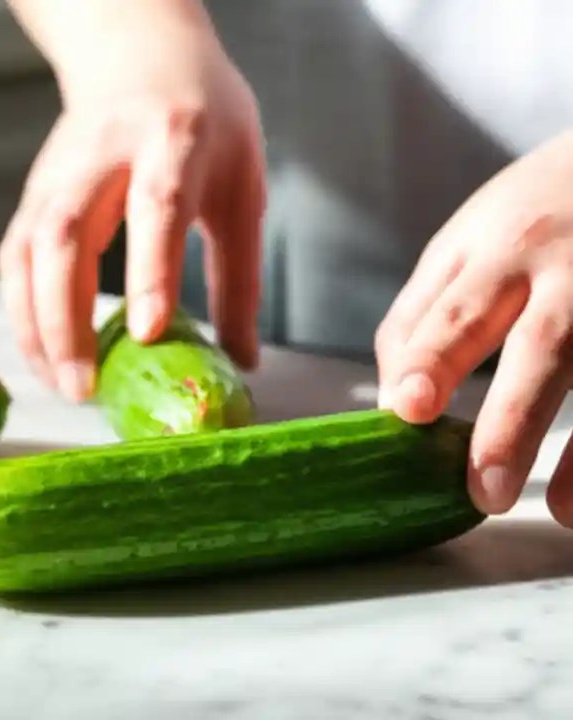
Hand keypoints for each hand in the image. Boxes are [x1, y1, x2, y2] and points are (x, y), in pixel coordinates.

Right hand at [0, 0, 266, 401]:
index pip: (156, 208)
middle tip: (84, 386)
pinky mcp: (33, 195)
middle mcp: (103, 154)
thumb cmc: (201, 119)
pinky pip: (15, 261)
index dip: (149, 272)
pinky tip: (42, 356)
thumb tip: (241, 360)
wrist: (136, 54)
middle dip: (67, 319)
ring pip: (27, 253)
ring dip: (35, 326)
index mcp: (173, 140)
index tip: (147, 332)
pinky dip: (21, 313)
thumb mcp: (241, 186)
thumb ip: (239, 275)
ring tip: (60, 385)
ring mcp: (58, 174)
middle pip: (67, 237)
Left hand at [376, 130, 572, 525]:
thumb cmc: (540, 213)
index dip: (430, 363)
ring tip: (556, 511)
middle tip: (482, 488)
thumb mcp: (470, 239)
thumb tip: (392, 400)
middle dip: (511, 421)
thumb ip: (424, 314)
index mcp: (501, 251)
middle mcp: (571, 271)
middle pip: (545, 349)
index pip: (455, 313)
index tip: (409, 411)